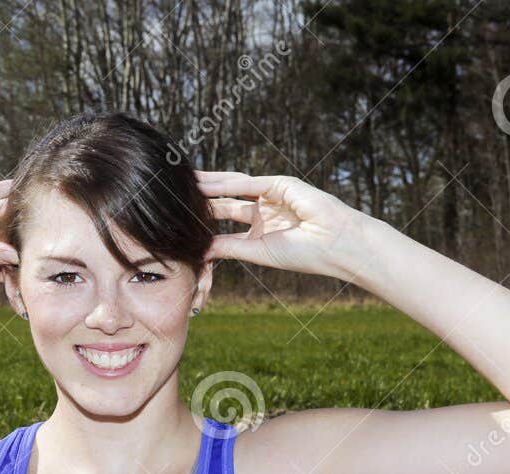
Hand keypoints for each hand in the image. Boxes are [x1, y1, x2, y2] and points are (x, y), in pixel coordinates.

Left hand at [197, 171, 385, 284]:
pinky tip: (206, 183)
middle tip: (174, 194)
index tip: (179, 219)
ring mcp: (270, 195)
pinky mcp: (279, 184)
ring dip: (209, 185)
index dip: (203, 219)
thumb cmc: (303, 254)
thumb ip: (229, 247)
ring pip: (232, 188)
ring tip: (184, 183)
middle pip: (224, 201)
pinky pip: (248, 183)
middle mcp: (262, 210)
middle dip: (201, 198)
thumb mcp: (257, 252)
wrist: (335, 244)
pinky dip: (227, 183)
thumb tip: (201, 249)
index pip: (224, 220)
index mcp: (259, 229)